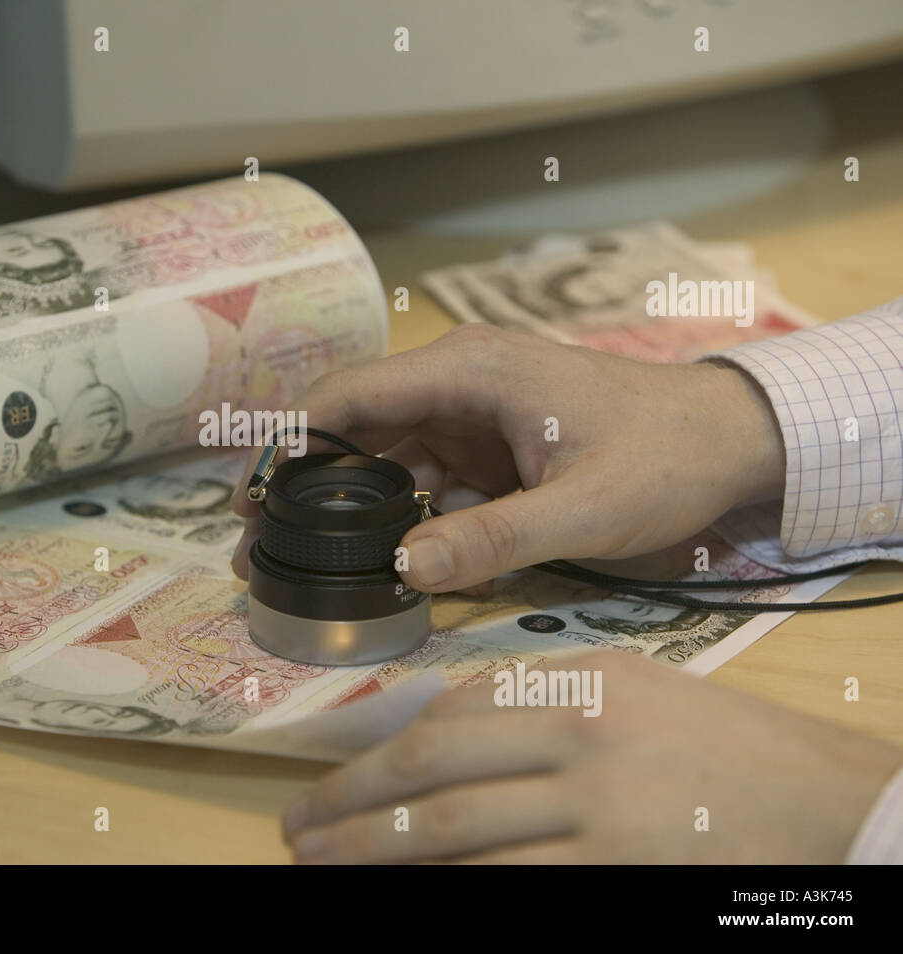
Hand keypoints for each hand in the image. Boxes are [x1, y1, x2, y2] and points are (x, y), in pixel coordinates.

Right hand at [230, 324, 785, 591]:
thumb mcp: (584, 508)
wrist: (729, 440)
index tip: (249, 499)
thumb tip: (401, 569)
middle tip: (259, 546)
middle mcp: (458, 379)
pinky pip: (422, 471)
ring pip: (383, 452)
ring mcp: (471, 409)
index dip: (288, 444)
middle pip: (354, 425)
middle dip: (305, 483)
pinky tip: (382, 552)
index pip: (349, 396)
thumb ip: (495, 539)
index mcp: (469, 371)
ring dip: (346, 502)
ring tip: (303, 559)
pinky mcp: (486, 440)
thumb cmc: (665, 459)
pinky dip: (398, 509)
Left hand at [281, 651, 901, 862]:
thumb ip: (547, 702)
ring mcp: (595, 808)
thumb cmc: (729, 750)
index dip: (384, 751)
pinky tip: (412, 895)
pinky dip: (450, 890)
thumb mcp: (637, 693)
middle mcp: (578, 735)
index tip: (343, 778)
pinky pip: (507, 884)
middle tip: (300, 828)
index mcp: (581, 681)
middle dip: (352, 801)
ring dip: (375, 851)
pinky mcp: (614, 871)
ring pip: (452, 833)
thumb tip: (449, 733)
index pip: (452, 712)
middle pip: (432, 770)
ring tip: (325, 864)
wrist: (829, 804)